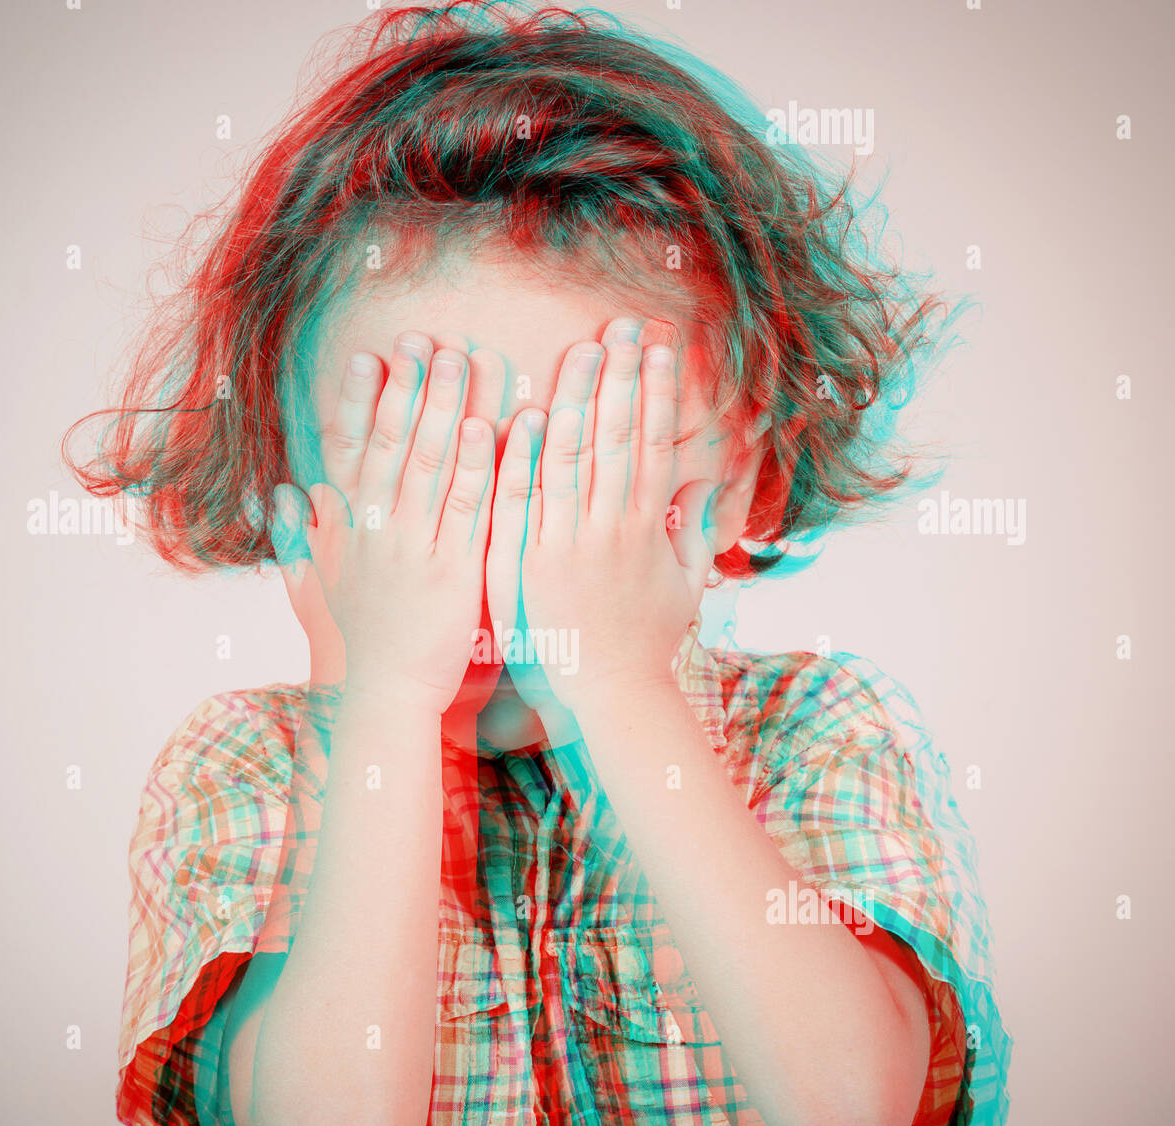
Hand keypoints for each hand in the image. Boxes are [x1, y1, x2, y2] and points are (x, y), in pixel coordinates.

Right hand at [270, 335, 494, 712]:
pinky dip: (483, 466)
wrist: (381, 696)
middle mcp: (378, 529)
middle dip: (409, 387)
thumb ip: (301, 538)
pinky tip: (494, 427)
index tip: (368, 356)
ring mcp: (416, 548)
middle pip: (393, 444)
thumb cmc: (354, 643)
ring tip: (459, 358)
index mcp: (348, 527)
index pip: (350, 451)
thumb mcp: (315, 588)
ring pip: (432, 464)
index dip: (359, 402)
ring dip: (446, 407)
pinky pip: (473, 508)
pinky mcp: (456, 572)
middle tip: (423, 338)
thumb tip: (282, 494)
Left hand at [487, 320, 753, 718]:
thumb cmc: (647, 643)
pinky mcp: (525, 564)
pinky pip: (522, 503)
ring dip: (575, 400)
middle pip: (613, 438)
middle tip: (622, 323)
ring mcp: (563, 545)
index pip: (650, 443)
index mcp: (645, 528)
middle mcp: (607, 529)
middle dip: (619, 377)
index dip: (655, 391)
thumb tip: (708, 483)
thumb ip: (695, 530)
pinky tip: (526, 417)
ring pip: (569, 460)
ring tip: (583, 349)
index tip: (659, 346)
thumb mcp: (686, 586)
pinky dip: (523, 460)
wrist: (608, 697)